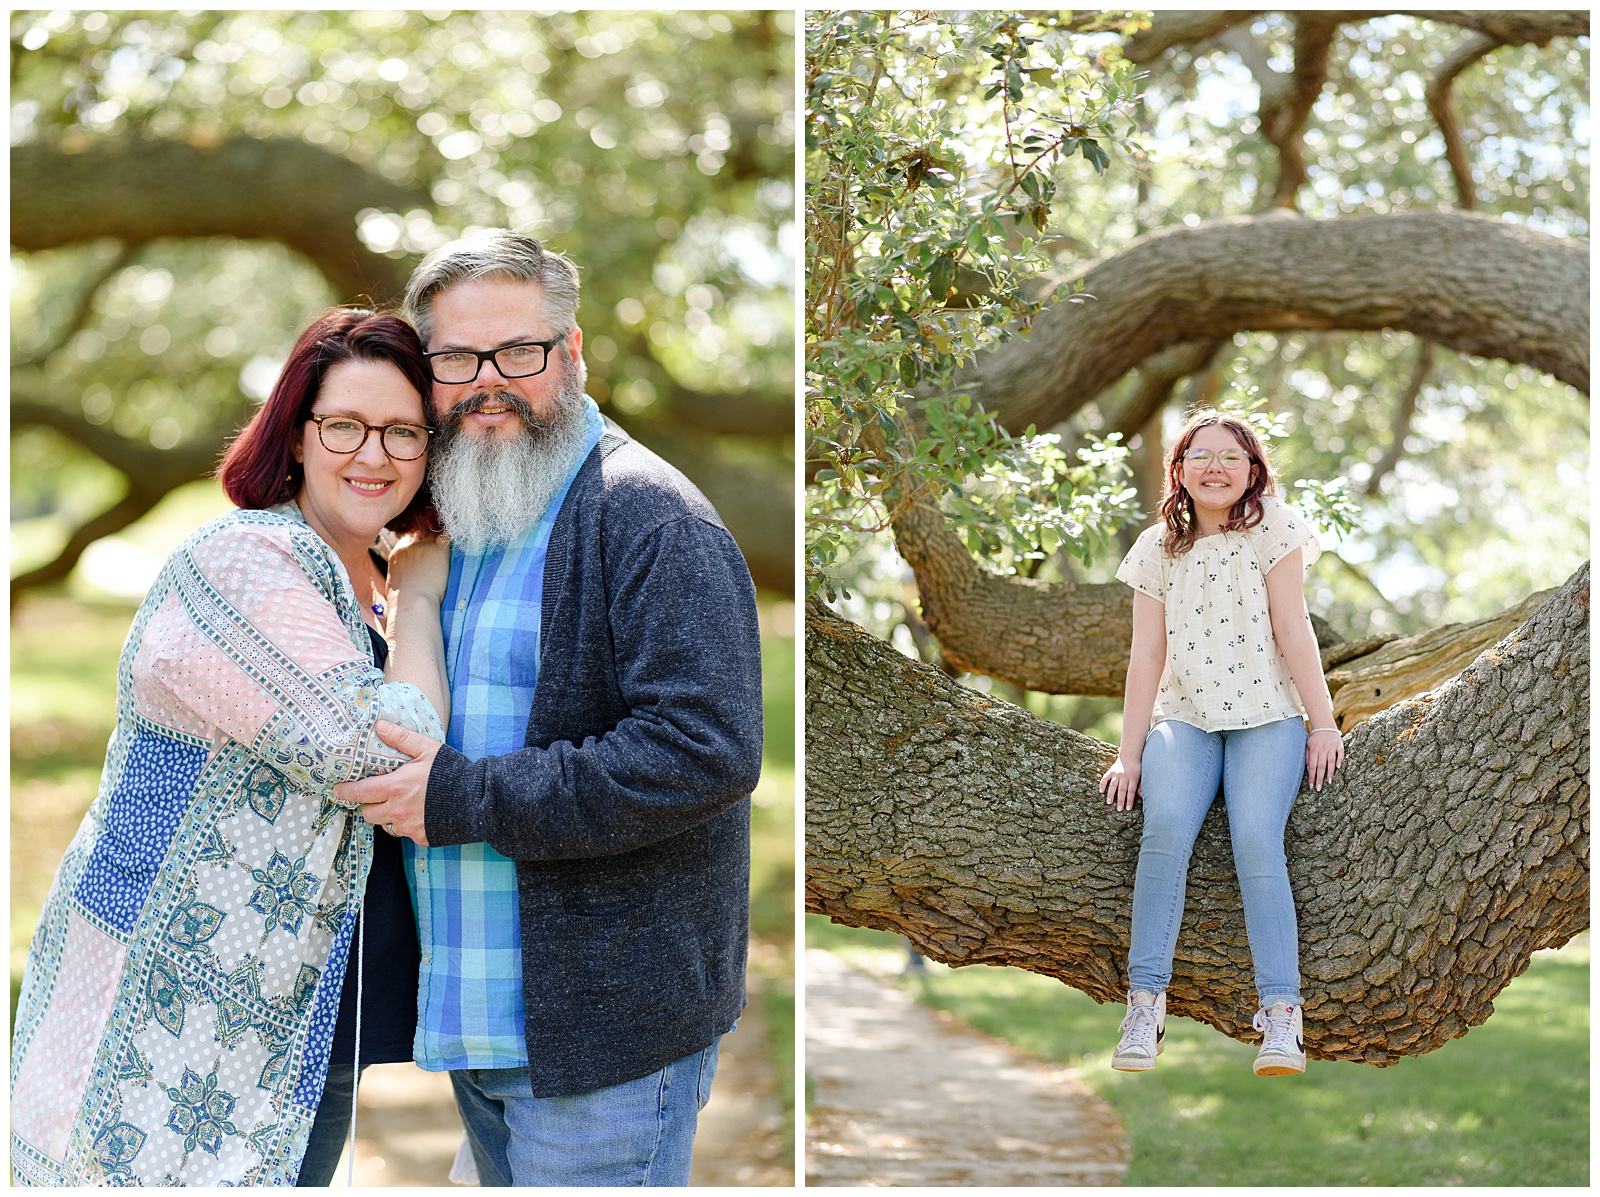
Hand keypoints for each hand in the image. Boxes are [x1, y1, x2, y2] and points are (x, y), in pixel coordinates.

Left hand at [334, 720, 442, 845]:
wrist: (477, 799)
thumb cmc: (451, 772)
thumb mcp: (427, 749)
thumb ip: (401, 739)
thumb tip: (380, 726)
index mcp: (395, 788)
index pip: (359, 792)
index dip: (345, 791)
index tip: (337, 789)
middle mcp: (397, 810)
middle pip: (368, 813)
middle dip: (369, 804)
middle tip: (378, 794)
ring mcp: (408, 827)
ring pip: (385, 824)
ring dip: (387, 815)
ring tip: (401, 803)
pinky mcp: (420, 837)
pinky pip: (404, 832)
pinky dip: (406, 824)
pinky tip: (419, 813)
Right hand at [385, 532, 450, 606]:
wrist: (412, 603)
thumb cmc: (403, 601)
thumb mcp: (395, 582)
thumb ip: (400, 572)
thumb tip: (407, 575)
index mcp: (396, 554)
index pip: (408, 539)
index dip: (417, 544)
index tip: (423, 553)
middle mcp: (409, 546)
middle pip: (421, 535)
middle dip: (428, 541)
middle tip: (435, 555)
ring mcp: (424, 547)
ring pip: (433, 535)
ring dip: (438, 542)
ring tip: (444, 555)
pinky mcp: (438, 551)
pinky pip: (445, 538)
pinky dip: (448, 542)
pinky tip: (452, 550)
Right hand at [1100, 754, 1140, 811]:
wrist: (1130, 755)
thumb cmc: (1137, 767)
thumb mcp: (1142, 775)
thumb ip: (1140, 786)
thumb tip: (1141, 796)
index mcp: (1133, 778)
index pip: (1131, 791)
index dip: (1129, 800)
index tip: (1128, 809)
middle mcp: (1124, 776)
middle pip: (1122, 790)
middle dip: (1120, 800)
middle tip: (1118, 809)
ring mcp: (1116, 773)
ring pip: (1113, 785)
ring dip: (1110, 794)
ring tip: (1109, 803)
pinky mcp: (1110, 771)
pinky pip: (1105, 778)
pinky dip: (1102, 784)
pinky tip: (1101, 791)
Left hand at [1306, 727, 1344, 790]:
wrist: (1325, 728)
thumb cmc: (1315, 740)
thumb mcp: (1308, 746)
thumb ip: (1308, 757)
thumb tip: (1309, 769)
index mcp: (1314, 750)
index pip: (1312, 766)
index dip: (1312, 777)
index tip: (1311, 786)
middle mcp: (1322, 749)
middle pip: (1321, 766)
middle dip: (1320, 778)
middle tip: (1319, 788)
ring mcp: (1331, 747)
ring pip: (1331, 761)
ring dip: (1330, 772)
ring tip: (1329, 782)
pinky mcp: (1339, 745)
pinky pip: (1340, 753)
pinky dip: (1339, 760)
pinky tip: (1338, 768)